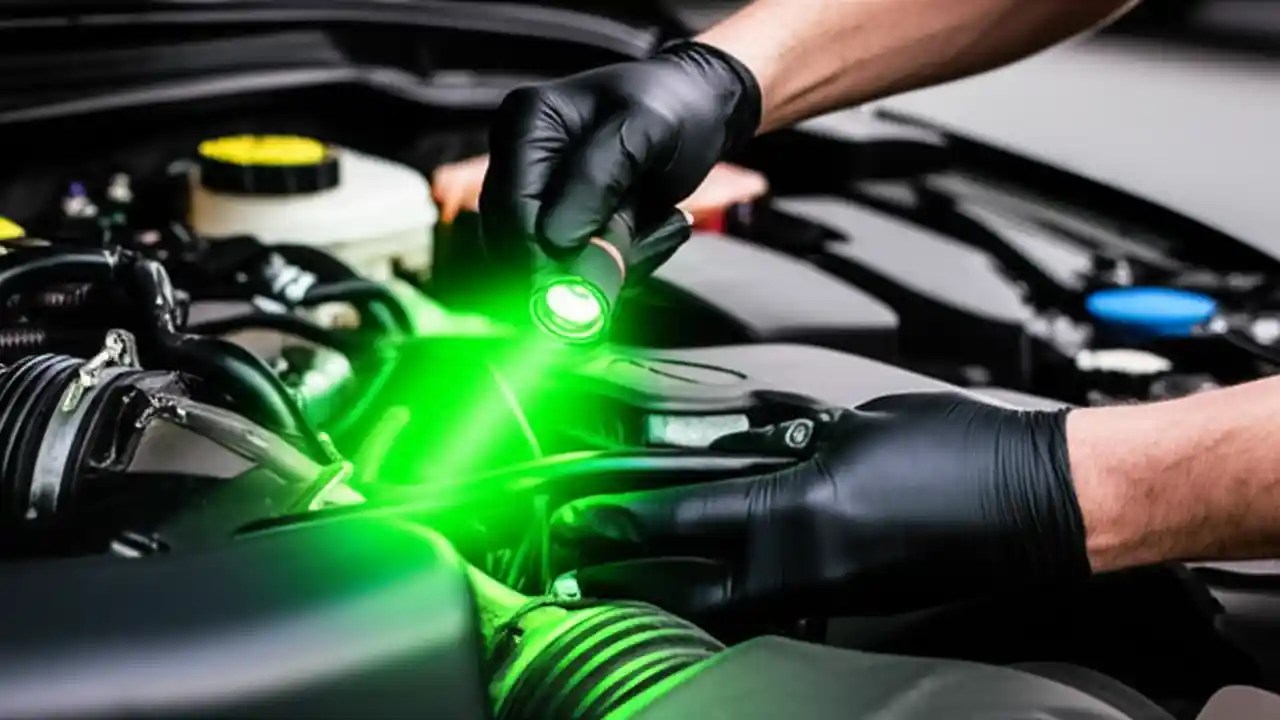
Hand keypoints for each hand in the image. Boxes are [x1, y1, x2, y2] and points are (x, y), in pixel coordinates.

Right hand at [479, 40, 760, 278]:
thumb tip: (557, 240)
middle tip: (629, 262)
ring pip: (538, 260)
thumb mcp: (645, 131)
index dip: (540, 257)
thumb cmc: (674, 109)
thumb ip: (598, 180)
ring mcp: (530, 189)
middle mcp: (515, 157)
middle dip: (572, 263)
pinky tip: (642, 236)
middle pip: (514, 241)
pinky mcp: (551, 217)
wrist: (695, 108)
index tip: (582, 292)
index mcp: (526, 122)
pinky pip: (565, 262)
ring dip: (597, 265)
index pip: (512, 208)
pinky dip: (608, 265)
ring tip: (648, 229)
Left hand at [550, 393, 1090, 617]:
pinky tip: (716, 581)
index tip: (575, 520)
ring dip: (670, 593)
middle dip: (621, 578)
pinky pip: (770, 609)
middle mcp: (803, 567)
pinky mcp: (853, 608)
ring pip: (721, 608)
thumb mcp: (856, 424)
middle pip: (681, 589)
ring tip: (629, 577)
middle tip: (579, 566)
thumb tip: (751, 453)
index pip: (676, 517)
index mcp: (798, 511)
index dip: (614, 520)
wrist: (1037, 501)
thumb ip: (790, 443)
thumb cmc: (961, 449)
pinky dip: (727, 598)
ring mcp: (827, 596)